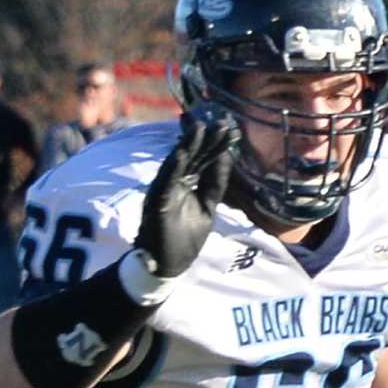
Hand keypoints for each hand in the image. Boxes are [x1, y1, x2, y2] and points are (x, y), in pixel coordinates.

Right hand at [135, 103, 236, 280]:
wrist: (165, 266)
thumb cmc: (183, 238)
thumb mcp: (207, 209)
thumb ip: (214, 185)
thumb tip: (226, 159)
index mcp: (187, 184)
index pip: (204, 160)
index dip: (216, 144)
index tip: (231, 128)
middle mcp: (174, 183)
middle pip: (192, 156)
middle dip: (206, 138)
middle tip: (221, 120)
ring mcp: (164, 192)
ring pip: (177, 164)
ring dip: (187, 145)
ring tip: (199, 128)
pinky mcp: (156, 204)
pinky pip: (164, 183)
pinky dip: (173, 168)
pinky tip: (181, 153)